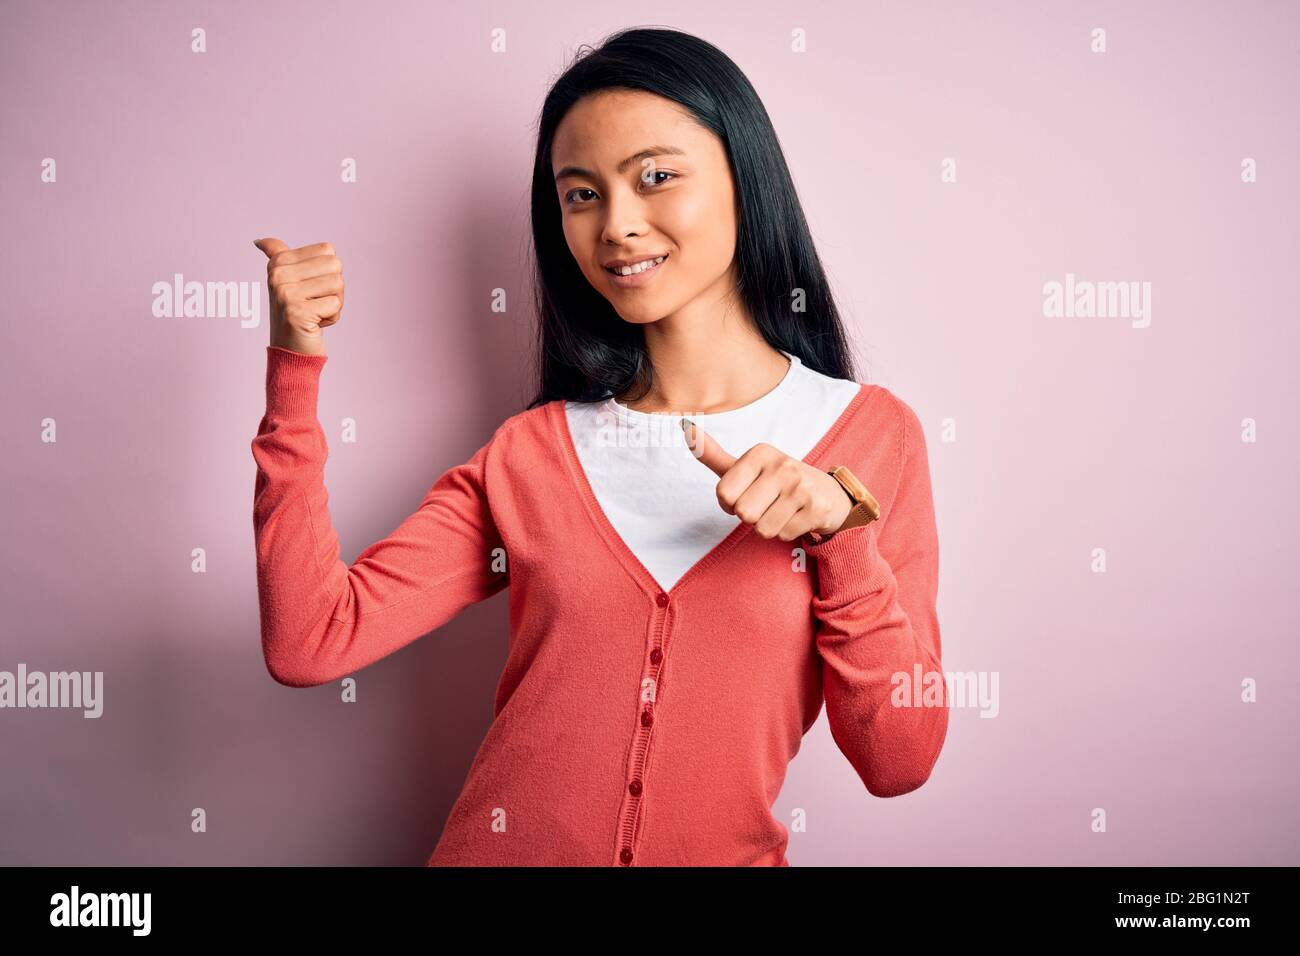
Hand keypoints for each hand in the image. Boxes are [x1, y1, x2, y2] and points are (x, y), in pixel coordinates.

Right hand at [253, 237, 344, 356]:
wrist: (289, 351)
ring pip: (338, 284)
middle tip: (316, 303)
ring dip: (334, 303)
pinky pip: (335, 305)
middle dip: (334, 288)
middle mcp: (278, 274)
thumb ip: (276, 256)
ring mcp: (285, 293)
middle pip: (335, 265)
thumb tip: (259, 241)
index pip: (328, 250)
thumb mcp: (286, 281)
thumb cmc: (295, 314)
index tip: (311, 288)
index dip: (329, 271)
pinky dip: (332, 317)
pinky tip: (314, 324)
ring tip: (315, 313)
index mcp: (279, 262)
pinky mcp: (297, 312)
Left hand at [682, 418, 852, 540]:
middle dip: (751, 517)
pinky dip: (786, 532)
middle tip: (768, 504)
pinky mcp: (816, 508)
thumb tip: (685, 427)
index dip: (730, 503)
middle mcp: (782, 465)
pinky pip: (783, 535)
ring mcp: (801, 486)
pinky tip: (797, 517)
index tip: (747, 494)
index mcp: (760, 452)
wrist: (830, 494)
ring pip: (762, 528)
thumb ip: (713, 455)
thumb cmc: (779, 482)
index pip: (723, 493)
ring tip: (783, 511)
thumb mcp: (747, 466)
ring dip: (769, 527)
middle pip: (742, 514)